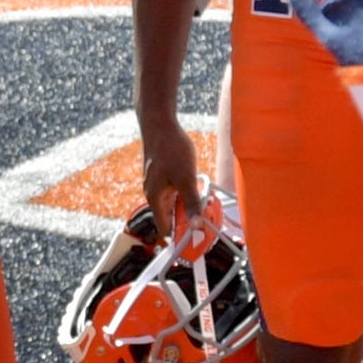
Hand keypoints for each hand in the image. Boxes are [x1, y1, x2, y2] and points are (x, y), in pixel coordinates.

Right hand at [140, 121, 199, 241]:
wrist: (159, 124)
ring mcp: (157, 185)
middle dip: (190, 219)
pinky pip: (175, 192)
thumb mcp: (185, 178)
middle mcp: (154, 194)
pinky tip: (198, 186)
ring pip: (175, 204)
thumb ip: (191, 203)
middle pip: (171, 217)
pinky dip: (187, 193)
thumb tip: (197, 226)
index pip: (166, 229)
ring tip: (206, 201)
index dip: (181, 237)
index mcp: (155, 198)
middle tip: (209, 217)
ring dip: (190, 205)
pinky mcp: (162, 176)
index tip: (198, 239)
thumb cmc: (170, 149)